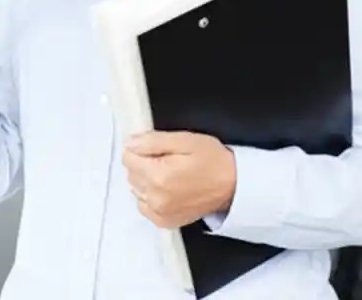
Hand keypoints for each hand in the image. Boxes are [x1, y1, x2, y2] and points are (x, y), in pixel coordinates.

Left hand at [122, 131, 236, 228]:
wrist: (233, 186)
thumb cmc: (213, 162)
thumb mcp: (185, 140)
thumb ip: (153, 141)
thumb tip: (130, 143)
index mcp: (158, 175)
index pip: (128, 156)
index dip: (142, 148)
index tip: (158, 149)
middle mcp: (155, 198)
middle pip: (131, 173)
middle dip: (144, 163)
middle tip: (168, 161)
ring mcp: (159, 212)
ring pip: (136, 188)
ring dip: (147, 179)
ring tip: (170, 175)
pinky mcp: (164, 221)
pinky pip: (143, 204)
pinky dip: (151, 196)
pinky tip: (168, 189)